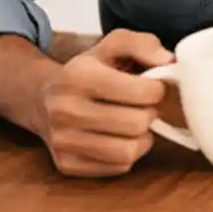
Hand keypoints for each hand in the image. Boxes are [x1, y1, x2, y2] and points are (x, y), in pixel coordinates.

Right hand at [34, 29, 172, 176]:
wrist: (43, 99)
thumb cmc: (89, 69)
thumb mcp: (114, 44)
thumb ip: (144, 44)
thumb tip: (169, 62)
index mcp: (78, 75)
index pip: (142, 92)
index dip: (157, 89)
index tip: (150, 87)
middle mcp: (65, 109)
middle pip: (138, 123)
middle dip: (149, 113)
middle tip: (141, 106)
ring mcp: (63, 141)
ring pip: (129, 150)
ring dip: (141, 136)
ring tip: (132, 121)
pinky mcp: (67, 165)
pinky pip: (119, 167)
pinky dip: (128, 153)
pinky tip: (119, 137)